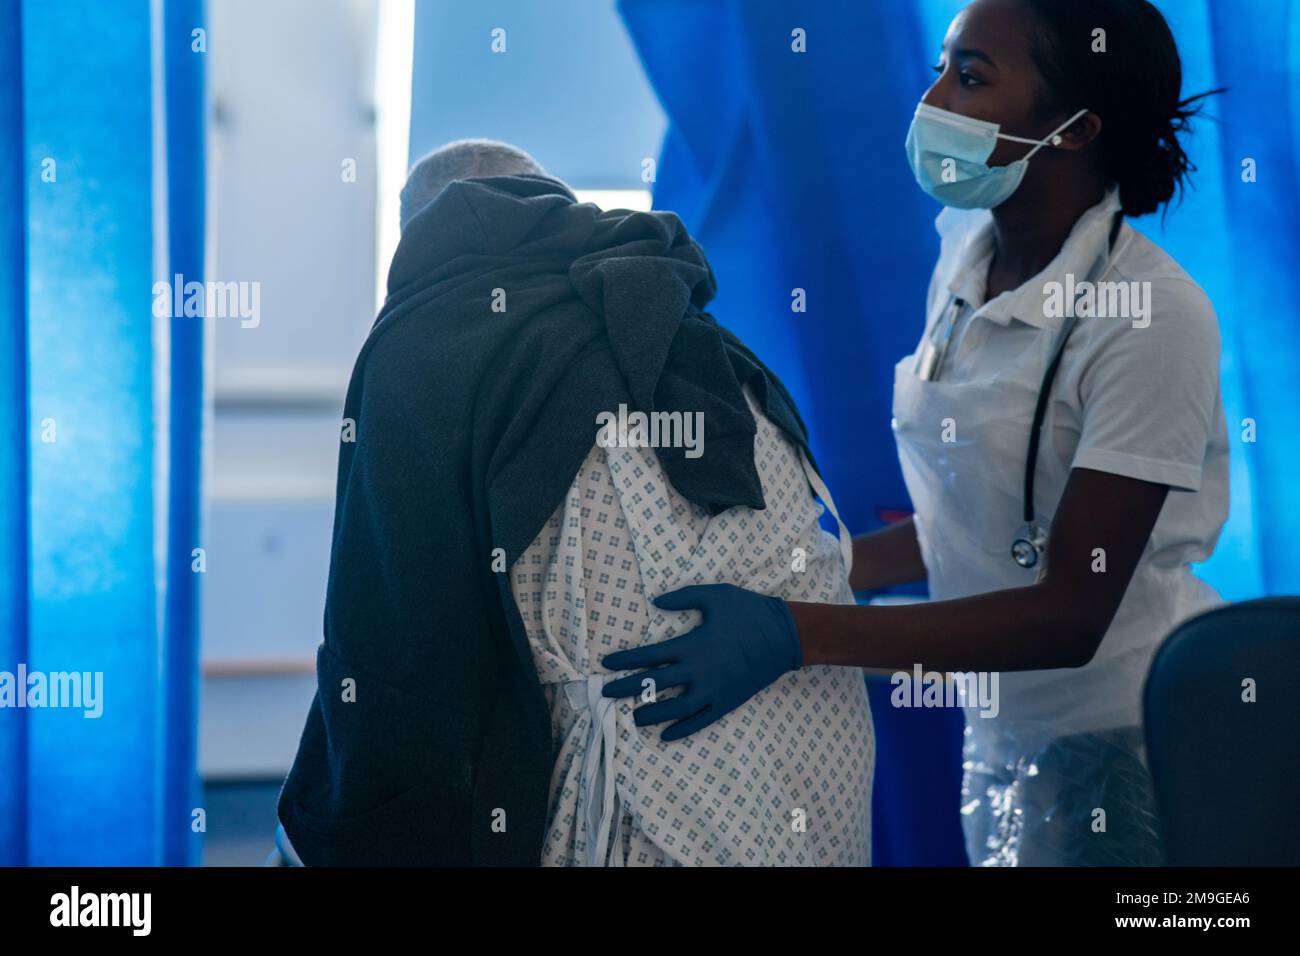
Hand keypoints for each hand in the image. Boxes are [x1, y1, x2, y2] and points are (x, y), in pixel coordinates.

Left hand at [600, 583, 801, 741]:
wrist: (784, 636)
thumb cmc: (748, 611)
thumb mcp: (715, 596)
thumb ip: (683, 597)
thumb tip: (656, 601)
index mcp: (692, 646)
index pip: (649, 656)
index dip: (625, 660)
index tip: (606, 663)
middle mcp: (698, 672)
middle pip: (654, 684)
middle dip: (627, 688)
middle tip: (606, 692)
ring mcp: (713, 691)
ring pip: (674, 709)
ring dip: (651, 714)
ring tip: (634, 717)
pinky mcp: (727, 702)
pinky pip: (700, 721)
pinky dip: (682, 729)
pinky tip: (666, 735)